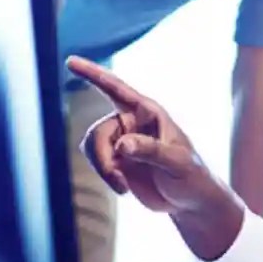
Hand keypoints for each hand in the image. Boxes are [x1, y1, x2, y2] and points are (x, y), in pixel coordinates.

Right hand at [67, 56, 230, 218]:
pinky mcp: (116, 160)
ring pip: (92, 146)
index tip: (70, 61)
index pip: (117, 89)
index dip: (93, 74)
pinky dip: (105, 176)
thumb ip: (151, 151)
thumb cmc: (192, 175)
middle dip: (101, 157)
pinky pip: (96, 162)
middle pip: (99, 131)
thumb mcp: (177, 162)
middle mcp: (132, 122)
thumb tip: (122, 144)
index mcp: (149, 113)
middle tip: (116, 179)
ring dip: (103, 168)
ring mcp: (122, 141)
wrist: (189, 200)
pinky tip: (123, 188)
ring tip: (122, 186)